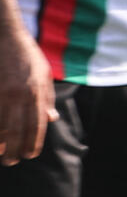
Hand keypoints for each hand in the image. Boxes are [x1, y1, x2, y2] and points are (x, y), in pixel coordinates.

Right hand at [0, 24, 54, 165]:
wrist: (5, 35)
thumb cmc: (26, 55)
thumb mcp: (44, 74)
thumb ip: (47, 98)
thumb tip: (52, 119)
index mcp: (36, 92)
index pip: (37, 124)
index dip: (34, 142)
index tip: (31, 154)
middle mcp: (20, 94)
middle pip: (19, 129)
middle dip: (16, 148)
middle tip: (13, 161)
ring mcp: (3, 92)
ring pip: (2, 124)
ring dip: (2, 143)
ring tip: (1, 155)